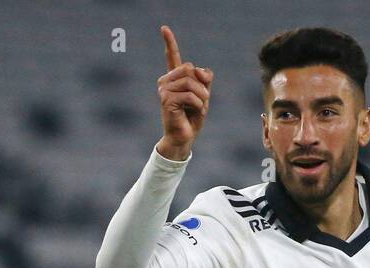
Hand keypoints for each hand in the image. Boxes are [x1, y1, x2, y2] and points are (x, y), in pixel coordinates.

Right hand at [155, 25, 212, 160]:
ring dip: (201, 97)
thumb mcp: (204, 95)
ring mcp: (164, 90)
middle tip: (202, 100)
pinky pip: (189, 95)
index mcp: (175, 78)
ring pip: (191, 82)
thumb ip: (205, 80)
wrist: (184, 137)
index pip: (172, 57)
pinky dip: (198, 104)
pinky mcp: (165, 100)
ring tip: (197, 108)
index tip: (164, 28)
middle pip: (190, 69)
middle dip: (202, 85)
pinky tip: (193, 112)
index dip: (169, 42)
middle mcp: (166, 81)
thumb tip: (203, 71)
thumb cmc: (192, 117)